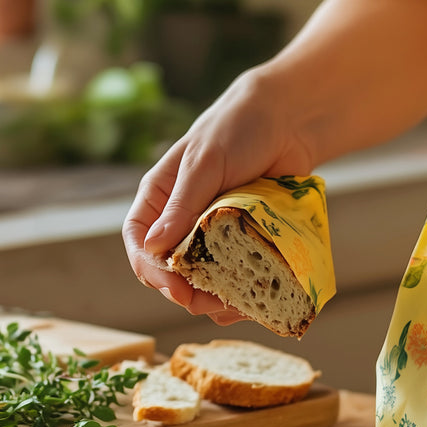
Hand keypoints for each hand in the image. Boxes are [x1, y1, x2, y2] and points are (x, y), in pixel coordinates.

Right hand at [122, 67, 316, 320]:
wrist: (287, 120)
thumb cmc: (237, 129)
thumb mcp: (205, 163)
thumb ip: (183, 204)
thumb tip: (154, 247)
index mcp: (160, 199)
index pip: (139, 243)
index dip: (151, 271)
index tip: (175, 289)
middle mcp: (183, 221)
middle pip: (171, 271)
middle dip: (188, 293)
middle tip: (213, 304)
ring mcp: (214, 235)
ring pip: (205, 281)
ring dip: (218, 300)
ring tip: (239, 305)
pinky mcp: (244, 242)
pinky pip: (238, 276)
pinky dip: (245, 293)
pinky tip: (258, 299)